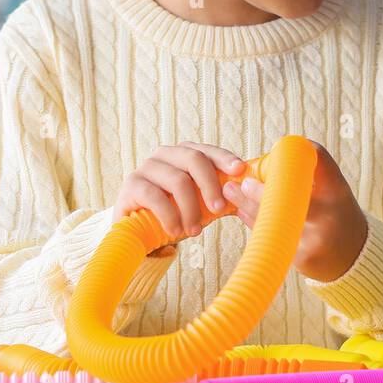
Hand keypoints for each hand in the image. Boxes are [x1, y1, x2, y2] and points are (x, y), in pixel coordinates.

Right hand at [114, 141, 245, 256]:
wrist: (139, 232)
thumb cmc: (177, 213)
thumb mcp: (202, 203)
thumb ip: (223, 195)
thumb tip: (251, 193)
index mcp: (185, 153)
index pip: (208, 150)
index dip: (225, 158)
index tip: (240, 170)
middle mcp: (165, 154)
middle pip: (194, 159)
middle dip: (211, 185)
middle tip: (220, 210)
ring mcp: (146, 167)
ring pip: (178, 180)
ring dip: (191, 209)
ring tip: (195, 231)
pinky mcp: (131, 185)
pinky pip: (154, 196)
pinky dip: (169, 215)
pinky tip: (176, 231)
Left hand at [223, 140, 367, 281]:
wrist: (354, 255)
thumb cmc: (334, 213)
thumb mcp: (331, 190)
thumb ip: (305, 175)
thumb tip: (262, 162)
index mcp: (337, 189)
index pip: (319, 160)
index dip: (297, 154)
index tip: (276, 151)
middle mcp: (329, 212)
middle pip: (288, 196)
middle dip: (259, 189)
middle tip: (241, 181)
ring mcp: (316, 237)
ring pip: (273, 219)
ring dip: (247, 204)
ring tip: (231, 191)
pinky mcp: (303, 258)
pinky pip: (271, 237)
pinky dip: (254, 222)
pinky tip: (242, 212)